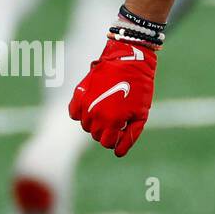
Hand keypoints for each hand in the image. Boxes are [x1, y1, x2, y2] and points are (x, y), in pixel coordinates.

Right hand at [69, 38, 157, 155]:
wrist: (128, 60)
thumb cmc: (139, 89)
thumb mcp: (141, 115)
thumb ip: (130, 136)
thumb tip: (118, 153)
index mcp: (112, 121)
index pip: (107, 143)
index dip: (116, 140)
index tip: (122, 131)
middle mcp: (95, 115)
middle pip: (96, 135)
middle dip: (107, 131)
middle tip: (117, 118)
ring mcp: (85, 104)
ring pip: (85, 125)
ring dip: (95, 122)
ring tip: (108, 109)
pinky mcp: (79, 94)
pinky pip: (73, 113)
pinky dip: (81, 113)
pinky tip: (93, 107)